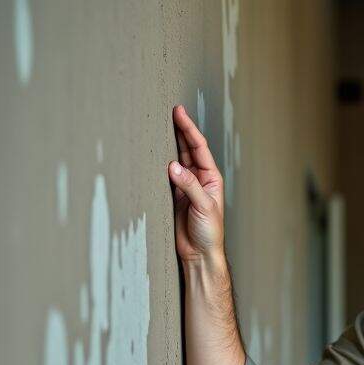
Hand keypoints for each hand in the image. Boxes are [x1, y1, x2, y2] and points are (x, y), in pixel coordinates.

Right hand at [167, 104, 224, 263]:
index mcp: (212, 178)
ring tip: (159, 124)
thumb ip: (189, 186)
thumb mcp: (203, 207)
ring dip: (168, 143)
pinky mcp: (173, 196)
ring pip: (176, 159)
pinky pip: (165, 174)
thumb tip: (173, 166)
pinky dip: (158, 162)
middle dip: (179, 130)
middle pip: (188, 149)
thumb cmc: (209, 232)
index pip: (199, 148)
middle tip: (170, 110)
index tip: (179, 112)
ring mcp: (185, 186)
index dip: (189, 129)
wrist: (199, 254)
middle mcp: (199, 179)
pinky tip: (152, 151)